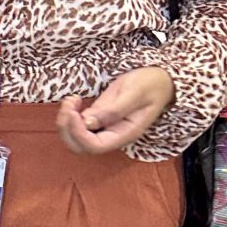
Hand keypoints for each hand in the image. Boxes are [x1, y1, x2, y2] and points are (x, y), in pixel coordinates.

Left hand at [56, 67, 173, 156]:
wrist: (159, 79)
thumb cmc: (151, 85)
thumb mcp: (134, 93)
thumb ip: (113, 110)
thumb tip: (89, 122)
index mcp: (125, 133)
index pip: (95, 146)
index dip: (79, 133)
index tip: (73, 113)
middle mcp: (113, 134)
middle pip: (80, 146)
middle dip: (67, 129)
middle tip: (69, 105)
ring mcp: (104, 127)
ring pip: (76, 137)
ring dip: (66, 121)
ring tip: (72, 100)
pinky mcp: (99, 117)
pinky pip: (78, 125)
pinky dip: (70, 114)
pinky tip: (75, 99)